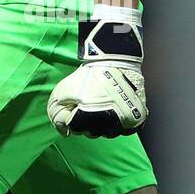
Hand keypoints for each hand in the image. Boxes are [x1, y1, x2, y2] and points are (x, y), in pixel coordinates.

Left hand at [48, 5, 146, 137]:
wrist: (117, 60)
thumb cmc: (89, 75)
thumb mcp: (63, 90)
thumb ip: (57, 112)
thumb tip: (63, 130)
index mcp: (89, 118)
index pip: (75, 129)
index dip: (71, 117)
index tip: (74, 106)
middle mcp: (108, 124)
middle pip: (91, 133)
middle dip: (85, 123)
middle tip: (87, 106)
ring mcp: (124, 122)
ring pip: (109, 133)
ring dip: (102, 125)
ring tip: (100, 108)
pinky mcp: (137, 118)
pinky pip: (125, 130)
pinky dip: (118, 124)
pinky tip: (113, 113)